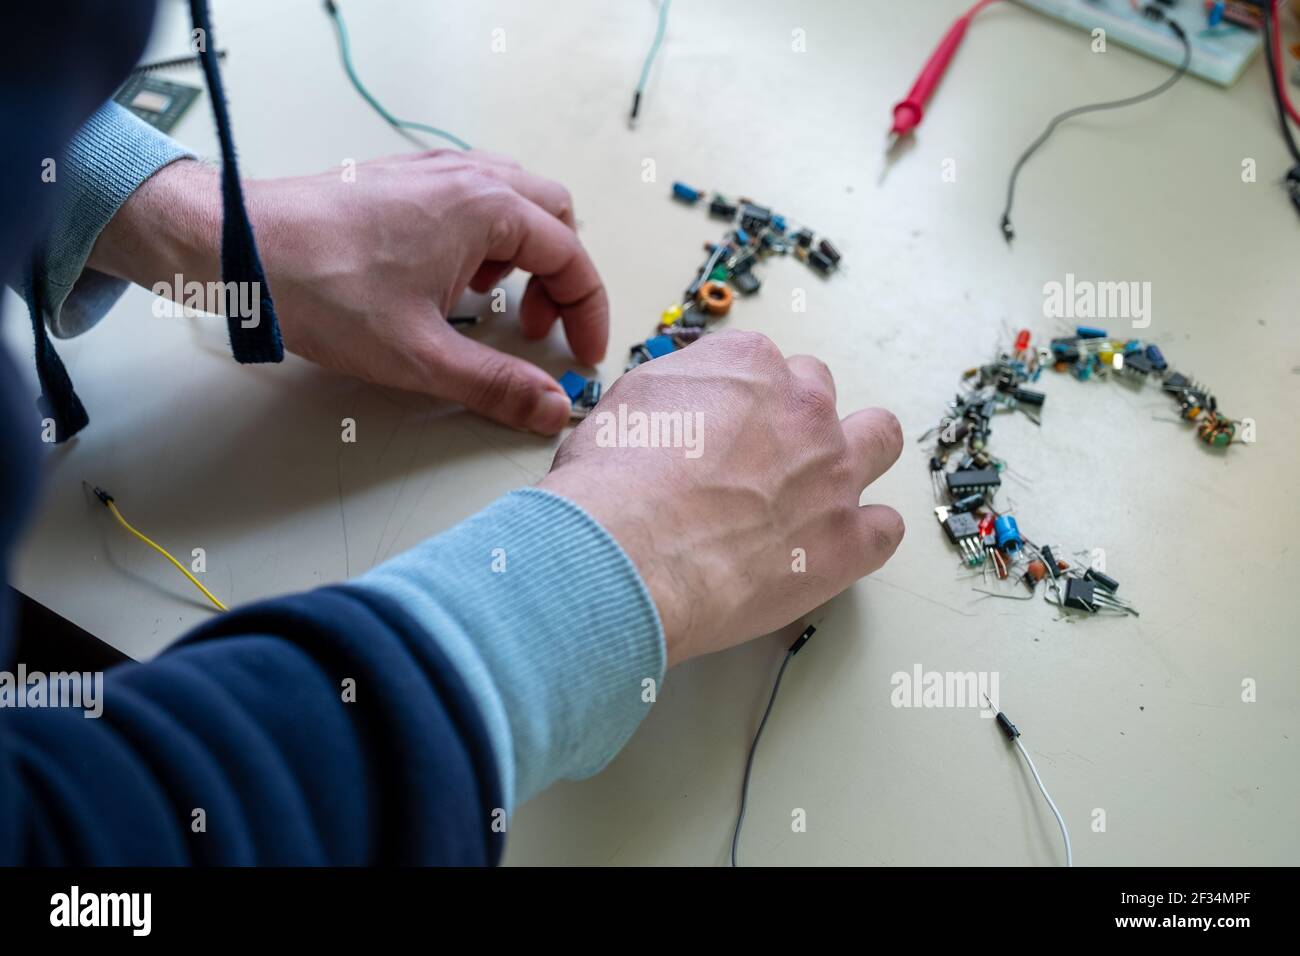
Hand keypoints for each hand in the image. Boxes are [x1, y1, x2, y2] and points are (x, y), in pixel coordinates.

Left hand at [90, 151, 607, 434]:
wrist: (239, 247)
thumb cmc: (323, 289)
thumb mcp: (419, 354)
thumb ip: (495, 384)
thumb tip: (552, 409)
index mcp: (486, 208)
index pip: (570, 257)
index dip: (588, 311)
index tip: (582, 355)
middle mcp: (468, 176)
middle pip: (553, 217)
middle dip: (560, 277)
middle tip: (538, 330)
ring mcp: (433, 171)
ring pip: (514, 200)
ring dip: (524, 254)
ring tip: (492, 305)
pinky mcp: (402, 180)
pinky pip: (472, 195)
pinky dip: (485, 236)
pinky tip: (449, 278)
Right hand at [538, 330, 904, 665]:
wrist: (627, 556)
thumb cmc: (612, 485)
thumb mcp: (628, 404)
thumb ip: (675, 394)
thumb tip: (682, 408)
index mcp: (750, 365)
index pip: (765, 367)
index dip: (740, 403)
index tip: (723, 430)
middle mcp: (802, 408)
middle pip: (820, 395)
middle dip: (797, 421)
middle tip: (763, 461)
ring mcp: (833, 475)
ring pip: (879, 440)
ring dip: (857, 457)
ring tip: (820, 492)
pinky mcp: (847, 543)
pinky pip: (885, 528)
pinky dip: (863, 536)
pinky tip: (829, 549)